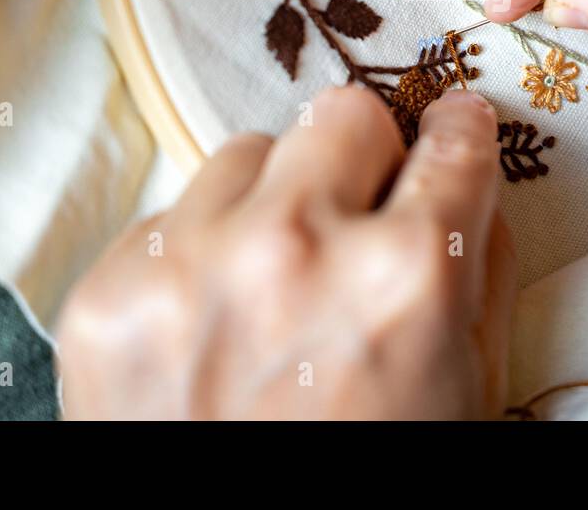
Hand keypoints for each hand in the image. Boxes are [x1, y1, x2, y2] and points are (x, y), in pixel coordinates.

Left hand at [57, 87, 514, 419]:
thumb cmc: (369, 476)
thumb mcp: (466, 390)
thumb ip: (479, 271)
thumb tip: (466, 181)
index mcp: (405, 279)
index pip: (451, 140)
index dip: (459, 134)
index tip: (450, 132)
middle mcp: (293, 250)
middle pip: (343, 114)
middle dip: (366, 160)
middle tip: (361, 215)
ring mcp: (187, 266)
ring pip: (246, 152)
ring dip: (274, 203)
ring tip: (275, 286)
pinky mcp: (108, 293)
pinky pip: (171, 216)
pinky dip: (202, 255)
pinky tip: (213, 326)